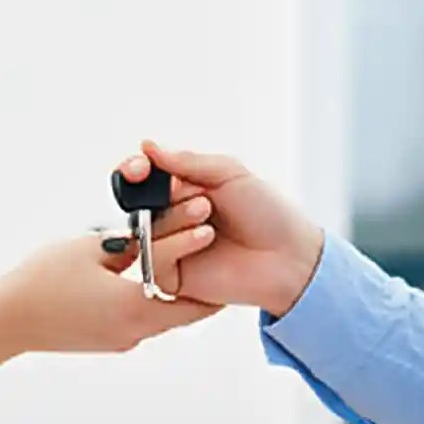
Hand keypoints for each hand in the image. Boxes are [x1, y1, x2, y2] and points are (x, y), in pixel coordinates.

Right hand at [0, 215, 219, 386]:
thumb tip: (148, 238)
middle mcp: (134, 329)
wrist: (6, 322)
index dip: (192, 246)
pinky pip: (143, 320)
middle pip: (184, 306)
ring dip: (176, 288)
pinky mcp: (110, 341)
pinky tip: (150, 280)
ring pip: (164, 314)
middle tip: (209, 249)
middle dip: (199, 277)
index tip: (206, 225)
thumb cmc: (40, 283)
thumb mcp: (87, 250)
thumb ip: (126, 244)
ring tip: (186, 260)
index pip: (178, 275)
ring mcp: (123, 339)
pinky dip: (152, 299)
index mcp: (132, 305)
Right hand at [118, 140, 324, 317]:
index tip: (140, 168)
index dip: (134, 170)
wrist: (289, 255)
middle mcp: (173, 218)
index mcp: (184, 189)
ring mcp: (172, 248)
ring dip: (176, 216)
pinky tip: (205, 237)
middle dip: (157, 193)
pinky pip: (155, 258)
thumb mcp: (228, 173)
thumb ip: (185, 161)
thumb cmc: (267, 212)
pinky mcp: (173, 278)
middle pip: (138, 202)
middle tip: (186, 193)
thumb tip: (147, 145)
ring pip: (145, 228)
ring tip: (207, 213)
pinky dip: (177, 243)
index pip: (143, 177)